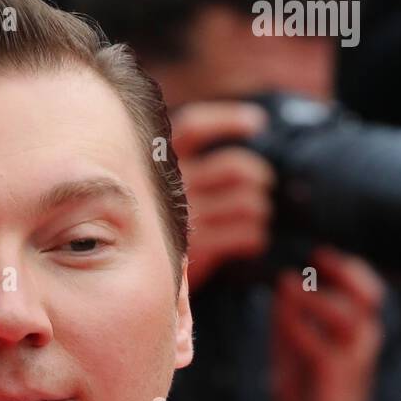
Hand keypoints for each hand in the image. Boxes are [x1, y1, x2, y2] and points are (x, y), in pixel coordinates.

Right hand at [170, 101, 274, 291]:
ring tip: (258, 217)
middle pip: (235, 168)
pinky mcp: (199, 250)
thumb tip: (241, 147)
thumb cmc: (155, 229)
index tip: (257, 123)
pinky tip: (253, 241)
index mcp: (161, 165)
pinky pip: (246, 234)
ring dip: (260, 210)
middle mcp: (173, 188)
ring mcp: (186, 219)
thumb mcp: (161, 190)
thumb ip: (187, 168)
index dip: (228, 120)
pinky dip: (256, 237)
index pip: (196, 128)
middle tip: (263, 185)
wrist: (137, 279)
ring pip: (247, 202)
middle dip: (259, 176)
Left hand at [270, 247, 384, 400]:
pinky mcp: (338, 376)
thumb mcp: (293, 352)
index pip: (366, 291)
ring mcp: (354, 358)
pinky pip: (320, 346)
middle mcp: (362, 341)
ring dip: (314, 299)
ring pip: (345, 316)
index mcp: (357, 333)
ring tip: (287, 288)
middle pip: (368, 295)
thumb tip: (281, 290)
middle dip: (343, 273)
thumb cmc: (310, 395)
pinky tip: (282, 323)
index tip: (319, 255)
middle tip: (316, 260)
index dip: (347, 269)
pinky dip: (298, 330)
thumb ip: (287, 324)